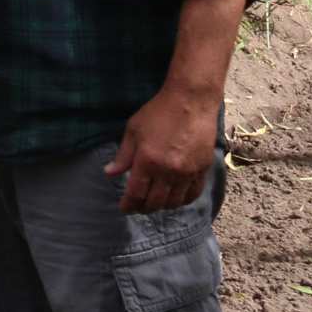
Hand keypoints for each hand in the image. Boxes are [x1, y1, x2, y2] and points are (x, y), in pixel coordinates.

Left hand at [105, 82, 221, 213]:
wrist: (191, 103)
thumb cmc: (158, 113)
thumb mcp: (133, 130)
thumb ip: (123, 155)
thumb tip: (109, 174)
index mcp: (148, 161)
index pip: (136, 193)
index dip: (129, 205)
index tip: (124, 208)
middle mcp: (168, 171)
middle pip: (155, 202)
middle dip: (144, 208)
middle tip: (137, 207)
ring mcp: (188, 172)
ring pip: (174, 202)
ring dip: (162, 206)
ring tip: (154, 203)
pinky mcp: (203, 170)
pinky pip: (193, 194)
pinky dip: (182, 201)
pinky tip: (175, 199)